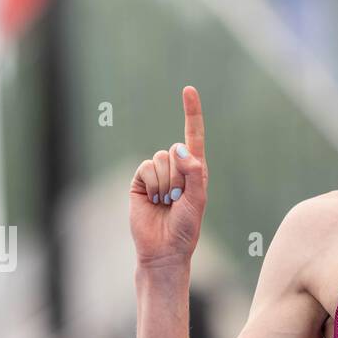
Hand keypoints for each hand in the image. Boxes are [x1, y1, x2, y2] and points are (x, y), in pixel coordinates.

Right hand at [129, 86, 208, 266]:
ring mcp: (156, 174)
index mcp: (195, 170)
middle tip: (178, 200)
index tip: (188, 89)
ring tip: (166, 203)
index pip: (193, 136)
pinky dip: (151, 185)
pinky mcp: (140, 181)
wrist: (163, 249)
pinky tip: (153, 201)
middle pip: (174, 152)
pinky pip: (146, 169)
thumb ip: (193, 172)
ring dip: (165, 184)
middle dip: (178, 178)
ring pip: (160, 160)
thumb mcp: (197, 200)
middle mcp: (176, 168)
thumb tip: (179, 148)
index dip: (191, 112)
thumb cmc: (186, 228)